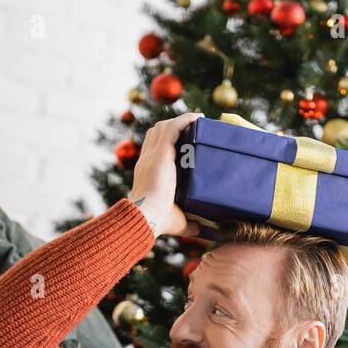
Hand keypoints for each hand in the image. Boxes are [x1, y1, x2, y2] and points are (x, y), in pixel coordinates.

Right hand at [128, 111, 203, 237]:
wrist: (147, 217)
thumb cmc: (159, 222)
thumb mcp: (177, 221)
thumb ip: (189, 223)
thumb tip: (200, 229)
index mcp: (148, 172)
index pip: (154, 148)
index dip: (168, 141)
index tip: (185, 140)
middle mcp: (148, 159)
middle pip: (157, 132)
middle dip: (175, 127)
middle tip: (195, 129)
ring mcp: (153, 154)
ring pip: (164, 126)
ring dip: (181, 121)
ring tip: (199, 121)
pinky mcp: (162, 152)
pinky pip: (173, 127)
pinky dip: (185, 120)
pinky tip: (199, 118)